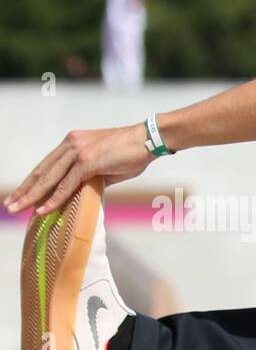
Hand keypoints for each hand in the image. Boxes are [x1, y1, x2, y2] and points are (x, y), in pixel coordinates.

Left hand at [4, 124, 155, 215]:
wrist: (148, 140)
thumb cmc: (132, 153)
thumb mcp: (106, 166)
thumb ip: (90, 176)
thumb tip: (83, 191)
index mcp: (72, 142)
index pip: (47, 165)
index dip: (32, 181)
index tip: (21, 194)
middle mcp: (70, 144)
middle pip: (41, 171)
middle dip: (24, 190)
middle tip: (10, 205)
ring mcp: (77, 152)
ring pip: (49, 178)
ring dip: (31, 196)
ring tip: (18, 209)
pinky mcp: (87, 161)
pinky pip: (66, 184)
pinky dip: (53, 198)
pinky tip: (42, 210)